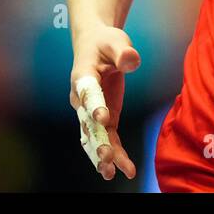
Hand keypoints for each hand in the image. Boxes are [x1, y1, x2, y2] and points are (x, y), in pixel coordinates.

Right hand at [69, 24, 140, 180]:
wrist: (97, 46)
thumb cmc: (106, 42)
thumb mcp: (116, 41)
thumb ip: (123, 52)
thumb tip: (132, 60)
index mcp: (83, 75)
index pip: (87, 92)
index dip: (94, 104)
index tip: (103, 117)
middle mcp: (82, 98)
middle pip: (87, 122)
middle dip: (96, 140)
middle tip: (106, 155)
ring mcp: (91, 111)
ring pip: (94, 137)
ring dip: (102, 155)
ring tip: (111, 173)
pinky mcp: (104, 118)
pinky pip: (108, 138)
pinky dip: (115, 154)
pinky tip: (124, 170)